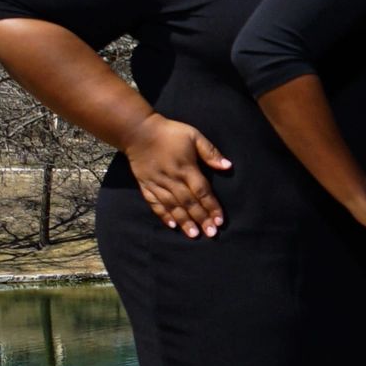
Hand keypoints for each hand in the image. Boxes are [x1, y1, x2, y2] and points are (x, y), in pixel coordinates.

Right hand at [122, 113, 229, 236]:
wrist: (137, 131)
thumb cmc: (169, 132)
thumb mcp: (194, 136)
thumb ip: (210, 152)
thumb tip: (228, 166)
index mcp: (186, 168)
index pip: (202, 192)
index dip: (212, 207)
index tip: (220, 221)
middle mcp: (172, 179)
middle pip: (189, 202)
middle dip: (201, 219)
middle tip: (211, 234)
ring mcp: (157, 183)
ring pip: (173, 206)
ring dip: (184, 221)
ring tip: (194, 234)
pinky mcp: (145, 184)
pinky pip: (154, 203)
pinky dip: (163, 215)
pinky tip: (172, 225)